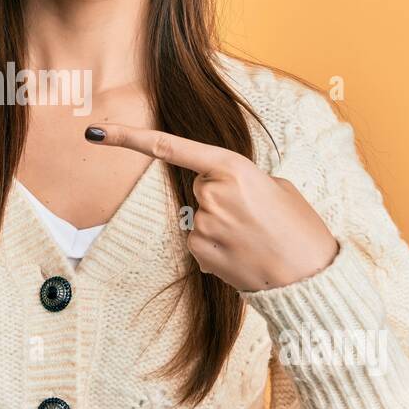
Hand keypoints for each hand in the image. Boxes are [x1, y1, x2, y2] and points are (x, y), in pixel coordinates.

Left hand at [84, 124, 339, 291]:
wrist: (310, 277)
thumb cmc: (299, 228)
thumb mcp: (276, 188)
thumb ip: (238, 179)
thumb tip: (215, 190)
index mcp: (233, 168)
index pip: (171, 148)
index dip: (129, 138)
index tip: (97, 131)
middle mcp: (212, 194)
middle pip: (198, 186)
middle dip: (220, 196)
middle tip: (254, 215)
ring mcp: (203, 224)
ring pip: (198, 215)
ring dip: (220, 223)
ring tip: (254, 237)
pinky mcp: (200, 252)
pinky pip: (199, 240)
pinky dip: (216, 246)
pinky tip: (242, 254)